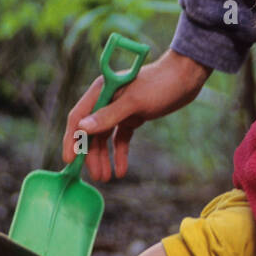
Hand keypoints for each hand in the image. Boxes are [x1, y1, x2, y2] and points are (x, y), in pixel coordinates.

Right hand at [62, 48, 211, 181]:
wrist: (187, 77)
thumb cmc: (161, 84)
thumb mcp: (135, 102)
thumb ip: (109, 115)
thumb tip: (82, 129)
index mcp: (101, 91)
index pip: (78, 117)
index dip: (71, 139)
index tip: (69, 161)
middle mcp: (106, 99)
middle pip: (91, 131)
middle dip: (92, 155)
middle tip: (96, 176)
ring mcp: (119, 109)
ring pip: (105, 137)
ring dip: (105, 157)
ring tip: (106, 178)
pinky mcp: (133, 116)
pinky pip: (121, 138)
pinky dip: (120, 153)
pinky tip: (120, 170)